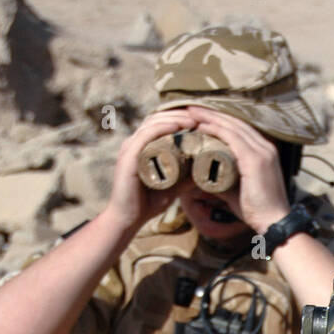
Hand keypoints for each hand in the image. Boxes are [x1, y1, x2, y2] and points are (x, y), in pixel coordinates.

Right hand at [103, 108, 199, 234]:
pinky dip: (162, 128)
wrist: (128, 219)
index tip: (199, 120)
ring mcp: (130, 148)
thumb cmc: (147, 204)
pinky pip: (146, 136)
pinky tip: (177, 126)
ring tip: (193, 120)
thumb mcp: (172, 188)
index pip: (160, 123)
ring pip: (153, 123)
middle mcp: (134, 143)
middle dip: (179, 114)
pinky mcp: (129, 157)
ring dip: (174, 118)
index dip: (178, 117)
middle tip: (200, 117)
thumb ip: (185, 180)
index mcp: (142, 147)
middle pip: (157, 118)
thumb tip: (205, 174)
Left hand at [180, 106, 290, 232]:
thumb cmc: (257, 211)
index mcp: (263, 152)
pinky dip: (216, 129)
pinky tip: (201, 125)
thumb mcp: (239, 191)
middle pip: (235, 122)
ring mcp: (261, 152)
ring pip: (232, 126)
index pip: (239, 128)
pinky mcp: (255, 160)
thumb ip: (225, 181)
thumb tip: (206, 179)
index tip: (200, 117)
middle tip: (191, 108)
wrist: (274, 223)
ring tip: (191, 112)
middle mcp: (265, 147)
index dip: (219, 120)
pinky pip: (232, 137)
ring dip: (210, 117)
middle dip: (212, 113)